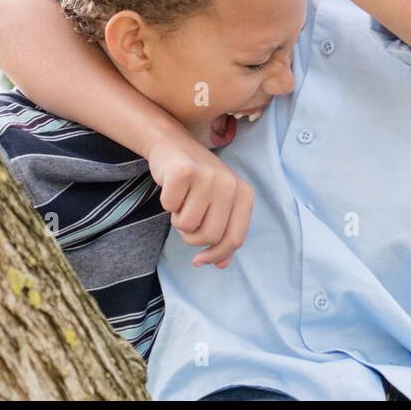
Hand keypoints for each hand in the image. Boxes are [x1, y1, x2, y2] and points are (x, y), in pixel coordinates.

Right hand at [145, 134, 253, 268]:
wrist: (172, 144)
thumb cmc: (197, 180)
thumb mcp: (218, 203)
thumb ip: (223, 232)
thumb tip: (221, 264)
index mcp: (244, 194)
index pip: (235, 238)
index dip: (216, 255)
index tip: (200, 260)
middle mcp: (229, 184)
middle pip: (209, 236)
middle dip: (191, 237)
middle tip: (186, 219)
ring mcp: (207, 176)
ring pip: (187, 225)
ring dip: (177, 219)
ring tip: (181, 200)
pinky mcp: (183, 172)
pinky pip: (169, 207)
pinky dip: (166, 203)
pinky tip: (172, 187)